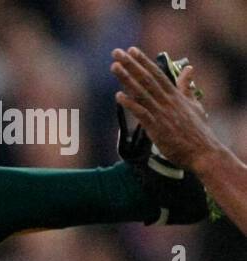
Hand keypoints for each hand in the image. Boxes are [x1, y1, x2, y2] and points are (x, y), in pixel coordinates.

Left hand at [111, 46, 216, 171]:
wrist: (203, 152)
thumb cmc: (198, 132)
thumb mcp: (194, 105)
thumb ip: (187, 88)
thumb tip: (189, 68)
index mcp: (175, 95)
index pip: (157, 74)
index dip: (143, 62)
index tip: (132, 50)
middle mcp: (167, 101)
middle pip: (146, 78)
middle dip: (131, 64)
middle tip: (116, 52)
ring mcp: (162, 113)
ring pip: (141, 92)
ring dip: (126, 79)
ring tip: (114, 66)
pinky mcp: (158, 128)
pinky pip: (141, 113)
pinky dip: (130, 104)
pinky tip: (118, 96)